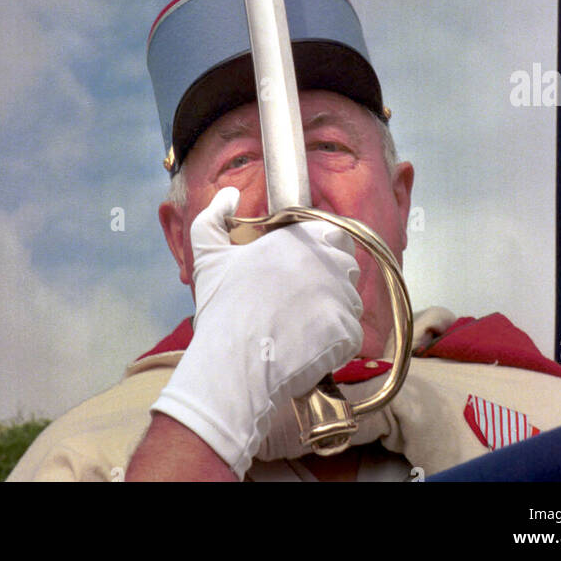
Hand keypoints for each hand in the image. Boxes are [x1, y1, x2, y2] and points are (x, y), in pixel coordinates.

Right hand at [151, 186, 362, 477]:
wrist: (233, 367)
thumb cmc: (221, 309)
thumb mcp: (208, 255)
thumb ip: (214, 216)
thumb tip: (229, 194)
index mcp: (300, 239)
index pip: (335, 234)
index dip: (323, 249)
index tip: (305, 267)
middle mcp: (327, 262)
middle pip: (347, 265)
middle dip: (331, 279)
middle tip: (303, 300)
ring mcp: (341, 298)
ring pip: (351, 300)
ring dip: (334, 311)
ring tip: (303, 327)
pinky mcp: (347, 333)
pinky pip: (352, 334)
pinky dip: (336, 343)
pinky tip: (310, 348)